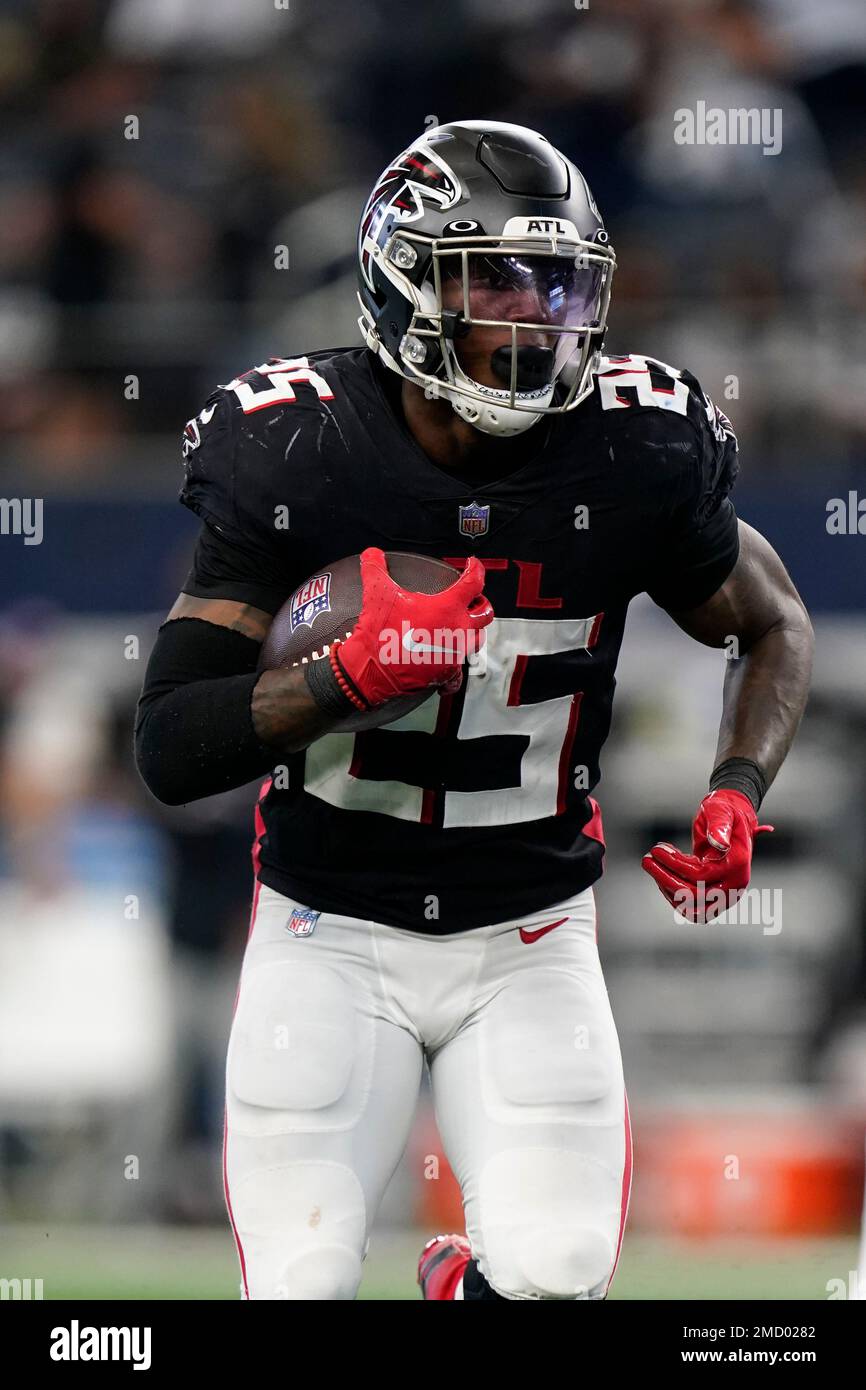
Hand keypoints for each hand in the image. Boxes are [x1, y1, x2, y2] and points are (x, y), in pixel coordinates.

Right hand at [332, 548, 493, 708]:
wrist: (373, 669)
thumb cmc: (380, 631)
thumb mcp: (377, 594)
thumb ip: (375, 569)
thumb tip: (371, 553)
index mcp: (448, 607)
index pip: (474, 582)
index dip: (476, 569)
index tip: (472, 566)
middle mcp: (458, 630)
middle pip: (485, 614)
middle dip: (481, 605)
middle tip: (472, 601)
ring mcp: (455, 653)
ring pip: (477, 641)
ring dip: (472, 632)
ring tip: (461, 627)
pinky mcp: (447, 673)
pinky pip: (459, 672)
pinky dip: (454, 667)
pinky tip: (445, 663)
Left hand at [641, 789, 772, 922]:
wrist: (732, 821)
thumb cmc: (724, 812)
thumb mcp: (721, 811)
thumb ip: (719, 826)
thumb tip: (719, 843)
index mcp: (737, 864)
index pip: (700, 875)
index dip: (674, 864)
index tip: (655, 849)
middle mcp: (735, 884)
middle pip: (694, 896)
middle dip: (665, 878)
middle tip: (646, 859)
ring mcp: (726, 894)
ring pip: (692, 908)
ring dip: (668, 890)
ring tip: (653, 867)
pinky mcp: (716, 898)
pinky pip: (692, 908)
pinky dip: (674, 895)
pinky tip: (662, 874)